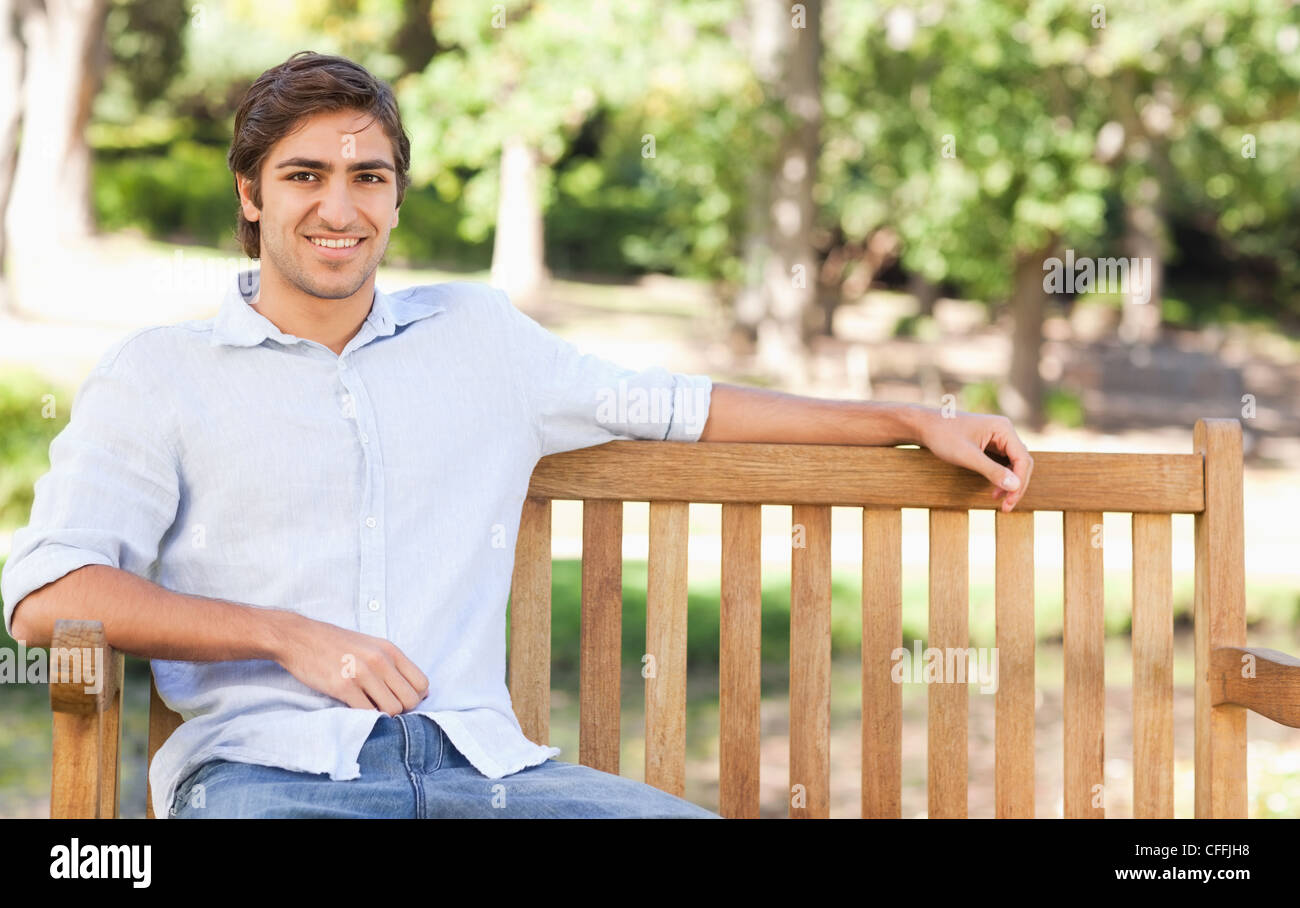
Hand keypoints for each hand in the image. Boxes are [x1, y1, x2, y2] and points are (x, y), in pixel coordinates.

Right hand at [270, 613, 429, 714]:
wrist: (299, 638)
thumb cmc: (336, 644)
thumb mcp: (372, 645)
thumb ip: (394, 664)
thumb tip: (421, 691)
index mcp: (389, 650)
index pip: (421, 683)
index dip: (415, 697)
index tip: (400, 699)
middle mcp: (380, 660)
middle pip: (410, 700)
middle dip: (401, 709)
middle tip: (384, 707)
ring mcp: (362, 673)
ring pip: (392, 709)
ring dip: (383, 714)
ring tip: (370, 707)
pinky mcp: (343, 686)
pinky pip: (367, 712)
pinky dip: (365, 716)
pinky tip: (356, 707)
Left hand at [915, 410, 1033, 511]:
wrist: (925, 426)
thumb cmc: (943, 436)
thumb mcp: (967, 456)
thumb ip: (991, 470)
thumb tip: (1015, 486)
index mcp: (1003, 428)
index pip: (1023, 459)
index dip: (1019, 482)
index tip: (1010, 501)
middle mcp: (1004, 431)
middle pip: (1022, 462)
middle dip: (1016, 485)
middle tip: (1007, 506)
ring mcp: (998, 437)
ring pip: (1014, 464)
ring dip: (1009, 483)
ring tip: (1000, 500)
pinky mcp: (991, 444)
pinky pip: (1003, 463)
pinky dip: (1001, 477)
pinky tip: (995, 490)